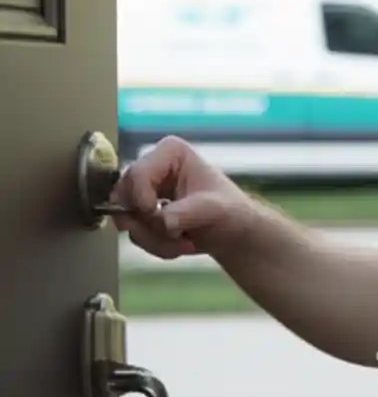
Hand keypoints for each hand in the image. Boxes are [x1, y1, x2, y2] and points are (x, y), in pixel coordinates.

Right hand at [110, 136, 256, 259]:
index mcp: (170, 152)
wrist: (234, 232)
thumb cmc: (231, 211)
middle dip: (149, 225)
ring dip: (154, 239)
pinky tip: (180, 243)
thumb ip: (185, 213)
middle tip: (176, 235)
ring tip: (184, 241)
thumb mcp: (214, 210)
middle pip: (123, 198)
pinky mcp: (142, 211)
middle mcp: (152, 166)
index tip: (161, 218)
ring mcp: (144, 190)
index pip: (136, 174)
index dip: (142, 200)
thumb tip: (161, 221)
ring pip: (126, 219)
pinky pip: (133, 232)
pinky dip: (155, 245)